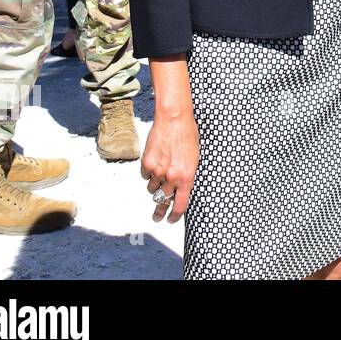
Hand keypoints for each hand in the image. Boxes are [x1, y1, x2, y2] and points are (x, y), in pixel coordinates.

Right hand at [141, 110, 198, 224]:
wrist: (174, 120)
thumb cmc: (188, 136)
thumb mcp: (195, 159)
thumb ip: (186, 175)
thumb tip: (180, 188)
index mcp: (187, 177)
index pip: (180, 204)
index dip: (175, 215)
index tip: (171, 220)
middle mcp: (171, 177)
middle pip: (162, 200)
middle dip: (160, 210)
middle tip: (157, 217)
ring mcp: (157, 171)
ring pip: (152, 188)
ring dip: (155, 186)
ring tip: (161, 175)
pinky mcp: (146, 163)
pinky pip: (146, 175)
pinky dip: (149, 173)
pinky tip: (155, 162)